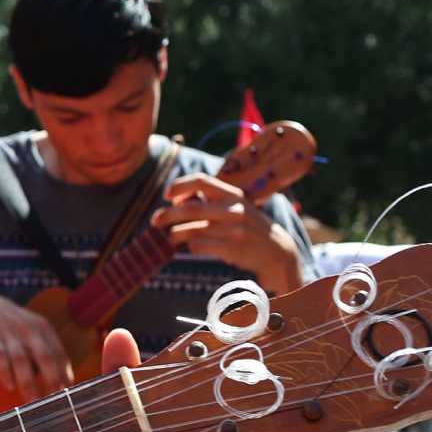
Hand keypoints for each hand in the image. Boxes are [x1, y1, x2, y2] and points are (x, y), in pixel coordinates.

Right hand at [0, 288, 71, 395]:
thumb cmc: (12, 327)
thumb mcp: (32, 331)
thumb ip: (47, 351)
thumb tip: (63, 381)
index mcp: (43, 329)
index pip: (58, 354)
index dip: (64, 373)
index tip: (67, 393)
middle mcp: (28, 330)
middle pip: (44, 357)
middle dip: (51, 380)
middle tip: (54, 401)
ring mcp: (9, 334)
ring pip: (22, 361)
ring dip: (28, 383)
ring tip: (33, 402)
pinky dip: (5, 373)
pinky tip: (10, 387)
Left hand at [150, 173, 301, 291]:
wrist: (276, 250)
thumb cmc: (246, 225)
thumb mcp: (235, 206)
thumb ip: (210, 200)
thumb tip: (176, 200)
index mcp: (233, 194)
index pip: (202, 180)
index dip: (180, 185)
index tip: (167, 195)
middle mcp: (233, 210)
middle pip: (191, 209)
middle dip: (167, 215)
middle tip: (155, 221)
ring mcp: (233, 230)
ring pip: (192, 230)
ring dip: (174, 234)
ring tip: (168, 237)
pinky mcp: (232, 248)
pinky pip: (199, 246)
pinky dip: (189, 246)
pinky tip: (188, 247)